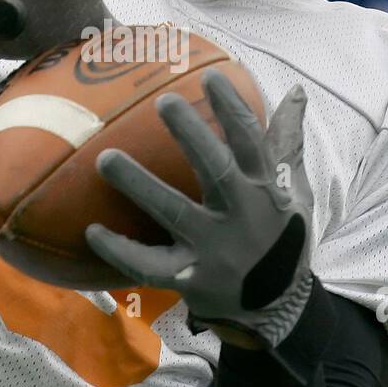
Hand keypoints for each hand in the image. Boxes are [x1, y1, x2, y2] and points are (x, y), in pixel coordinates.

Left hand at [85, 69, 314, 351]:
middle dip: (191, 134)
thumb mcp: (296, 193)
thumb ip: (288, 143)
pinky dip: (120, 250)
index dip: (233, 108)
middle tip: (164, 101)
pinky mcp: (190, 278)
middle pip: (216, 170)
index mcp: (265, 191)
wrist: (280, 309)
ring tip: (105, 157)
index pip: (252, 142)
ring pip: (173, 213)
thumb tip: (295, 91)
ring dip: (139, 184)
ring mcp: (213, 250)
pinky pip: (148, 264)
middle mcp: (240, 217)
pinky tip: (91, 229)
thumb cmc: (282, 239)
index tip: (211, 76)